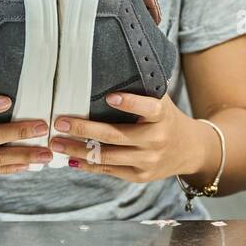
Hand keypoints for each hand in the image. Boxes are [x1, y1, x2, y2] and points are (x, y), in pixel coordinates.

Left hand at [47, 93, 205, 182]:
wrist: (190, 150)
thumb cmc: (165, 119)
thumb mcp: (161, 101)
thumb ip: (140, 91)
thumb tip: (106, 69)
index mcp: (162, 116)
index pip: (148, 108)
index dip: (129, 103)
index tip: (109, 97)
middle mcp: (156, 140)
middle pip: (115, 135)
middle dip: (83, 128)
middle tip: (60, 121)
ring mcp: (147, 161)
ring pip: (106, 156)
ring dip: (77, 149)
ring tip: (56, 142)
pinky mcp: (140, 177)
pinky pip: (108, 171)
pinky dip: (87, 164)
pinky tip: (70, 159)